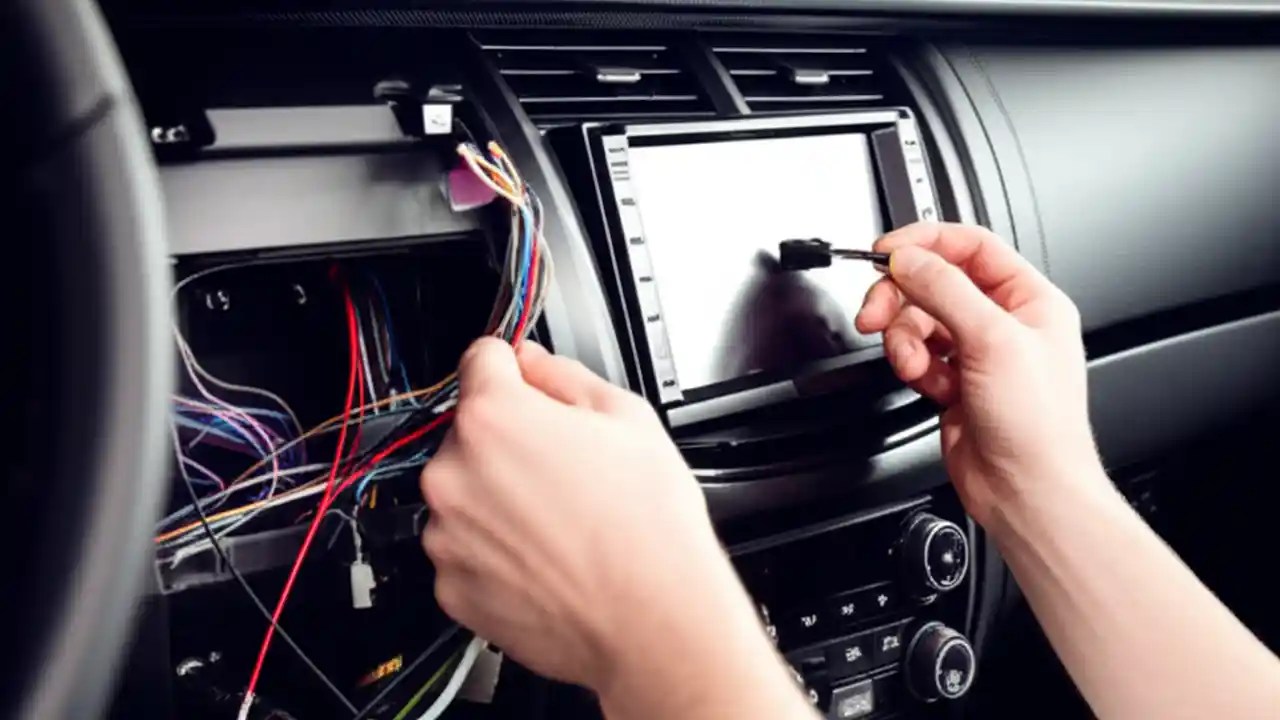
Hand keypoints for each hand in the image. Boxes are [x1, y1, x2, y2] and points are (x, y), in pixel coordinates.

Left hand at [420, 340, 800, 717]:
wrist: (655, 623)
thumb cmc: (650, 527)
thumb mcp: (627, 417)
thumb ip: (564, 375)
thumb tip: (533, 363)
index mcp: (493, 418)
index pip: (479, 359)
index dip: (511, 367)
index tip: (523, 380)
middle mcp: (452, 474)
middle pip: (470, 433)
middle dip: (509, 441)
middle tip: (564, 467)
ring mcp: (446, 536)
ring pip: (464, 495)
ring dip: (497, 499)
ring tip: (560, 520)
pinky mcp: (451, 588)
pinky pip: (465, 551)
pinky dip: (494, 552)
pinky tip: (545, 557)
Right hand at [856, 223, 1106, 528]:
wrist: (1027, 490)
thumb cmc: (1039, 425)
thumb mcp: (993, 341)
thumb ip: (945, 291)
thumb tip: (910, 259)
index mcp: (1029, 299)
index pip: (971, 247)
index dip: (926, 243)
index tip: (888, 252)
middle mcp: (1003, 322)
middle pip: (934, 284)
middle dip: (901, 298)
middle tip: (875, 312)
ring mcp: (976, 354)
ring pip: (919, 322)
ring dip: (905, 340)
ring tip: (912, 364)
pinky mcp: (953, 383)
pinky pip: (917, 356)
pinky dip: (913, 367)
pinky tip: (926, 384)